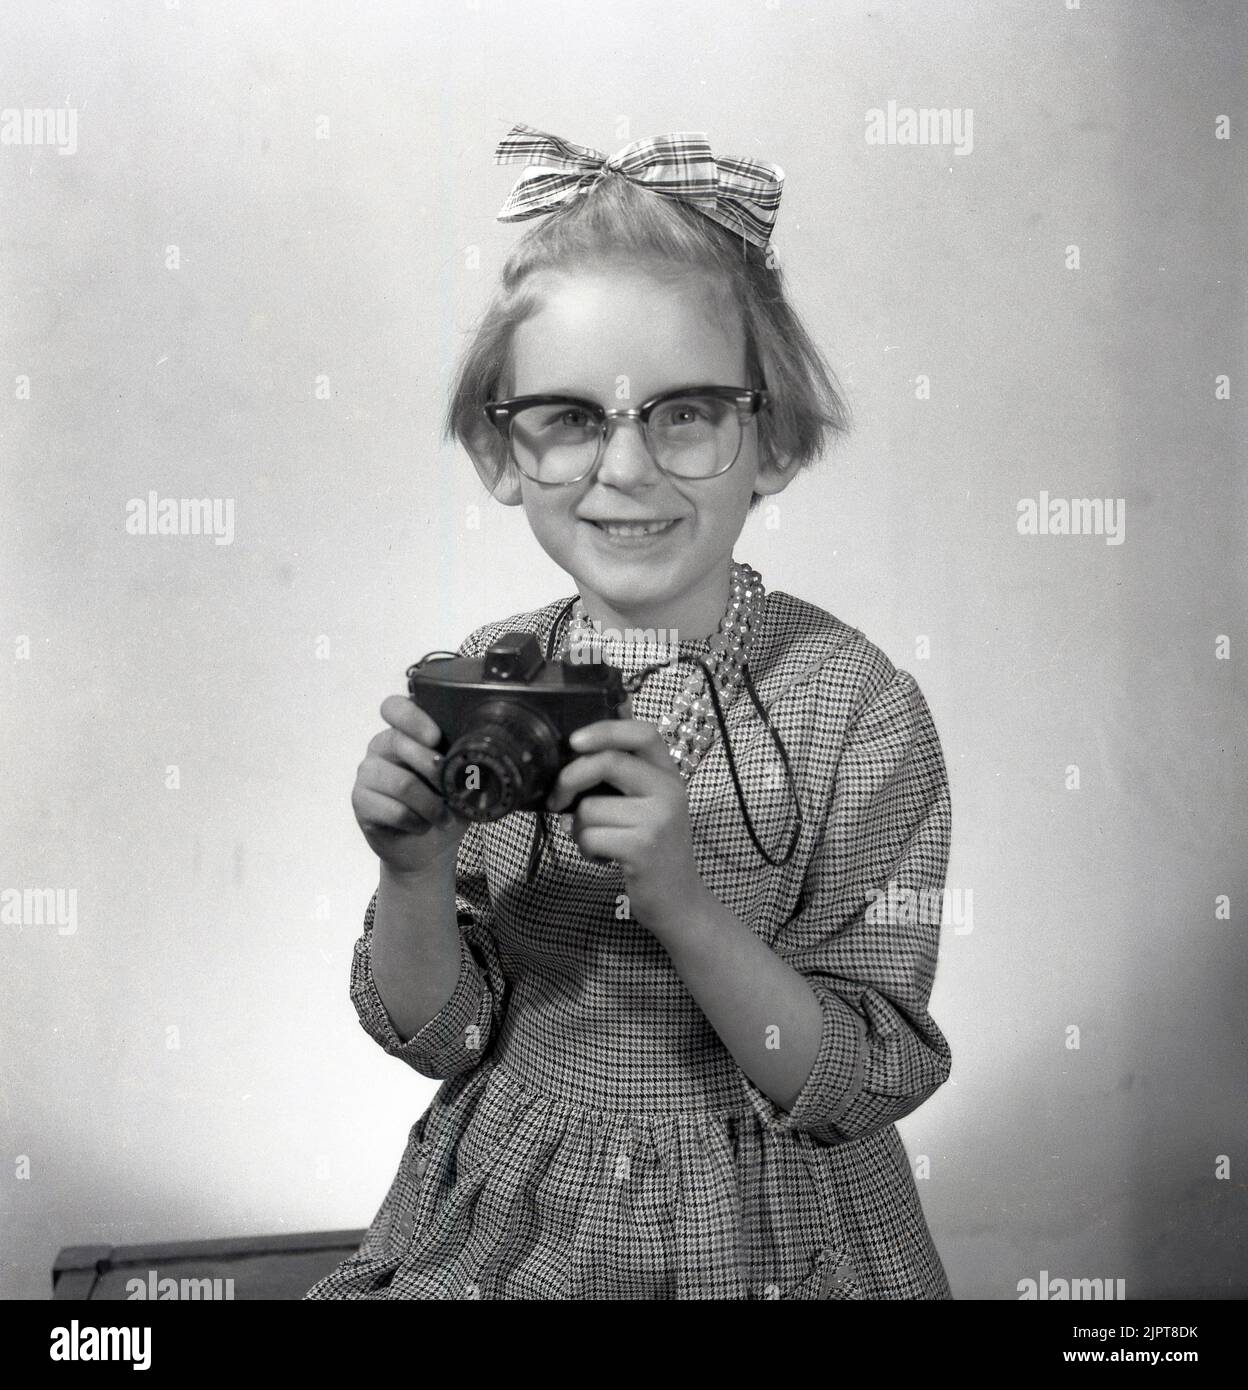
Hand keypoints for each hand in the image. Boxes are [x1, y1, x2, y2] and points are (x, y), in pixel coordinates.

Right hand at [352, 694, 469, 876]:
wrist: (428, 848)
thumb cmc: (445, 806)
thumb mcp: (461, 781)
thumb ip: (463, 763)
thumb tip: (478, 759)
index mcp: (405, 732)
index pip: (394, 707)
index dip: (413, 718)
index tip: (435, 737)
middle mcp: (381, 747)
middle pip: (398, 742)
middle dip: (434, 769)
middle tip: (451, 789)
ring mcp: (367, 773)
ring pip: (402, 782)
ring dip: (430, 805)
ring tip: (443, 817)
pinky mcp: (360, 802)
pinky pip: (394, 810)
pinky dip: (417, 822)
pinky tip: (422, 825)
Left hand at [545, 702, 705, 933]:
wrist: (679, 901)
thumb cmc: (654, 850)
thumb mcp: (649, 805)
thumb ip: (624, 777)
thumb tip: (578, 749)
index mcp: (669, 775)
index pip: (643, 732)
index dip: (605, 729)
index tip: (574, 741)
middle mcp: (669, 791)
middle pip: (607, 762)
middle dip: (569, 779)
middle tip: (556, 800)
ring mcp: (658, 820)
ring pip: (590, 807)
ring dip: (578, 828)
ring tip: (596, 841)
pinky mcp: (642, 848)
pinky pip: (589, 836)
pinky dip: (584, 849)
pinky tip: (601, 857)